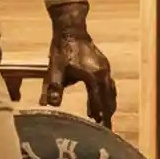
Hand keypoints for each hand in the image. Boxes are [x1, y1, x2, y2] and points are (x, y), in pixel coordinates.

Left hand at [40, 3, 117, 128]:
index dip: (101, 117)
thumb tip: (49, 105)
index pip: (100, 103)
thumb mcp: (56, 69)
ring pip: (110, 92)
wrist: (71, 28)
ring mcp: (105, 68)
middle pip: (109, 99)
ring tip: (103, 118)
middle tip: (106, 129)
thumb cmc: (62, 48)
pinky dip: (106, 95)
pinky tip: (98, 99)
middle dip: (107, 114)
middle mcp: (103, 74)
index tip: (103, 130)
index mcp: (94, 77)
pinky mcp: (103, 65)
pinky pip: (108, 84)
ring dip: (107, 105)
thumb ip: (53, 87)